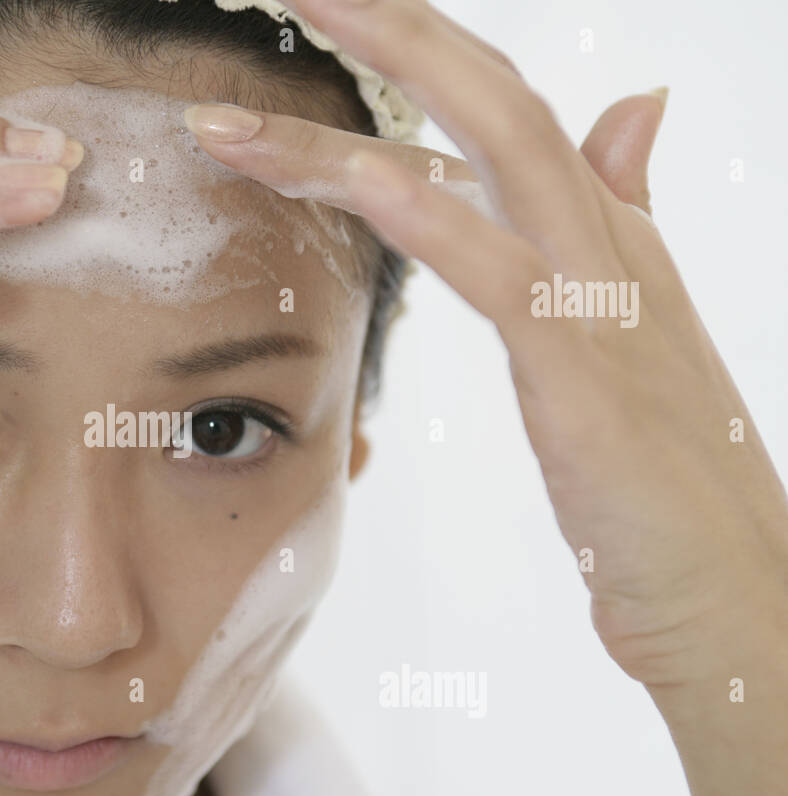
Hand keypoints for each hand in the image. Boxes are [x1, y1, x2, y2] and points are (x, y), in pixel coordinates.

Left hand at [184, 0, 787, 690]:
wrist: (724, 586)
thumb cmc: (660, 479)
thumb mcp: (630, 331)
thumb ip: (615, 214)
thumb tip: (630, 109)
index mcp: (600, 233)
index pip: (494, 114)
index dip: (414, 54)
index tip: (325, 20)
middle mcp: (600, 239)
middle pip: (487, 98)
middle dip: (386, 30)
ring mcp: (596, 294)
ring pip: (476, 162)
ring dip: (344, 127)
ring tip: (226, 117)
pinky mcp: (580, 366)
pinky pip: (492, 268)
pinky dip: (420, 214)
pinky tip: (347, 177)